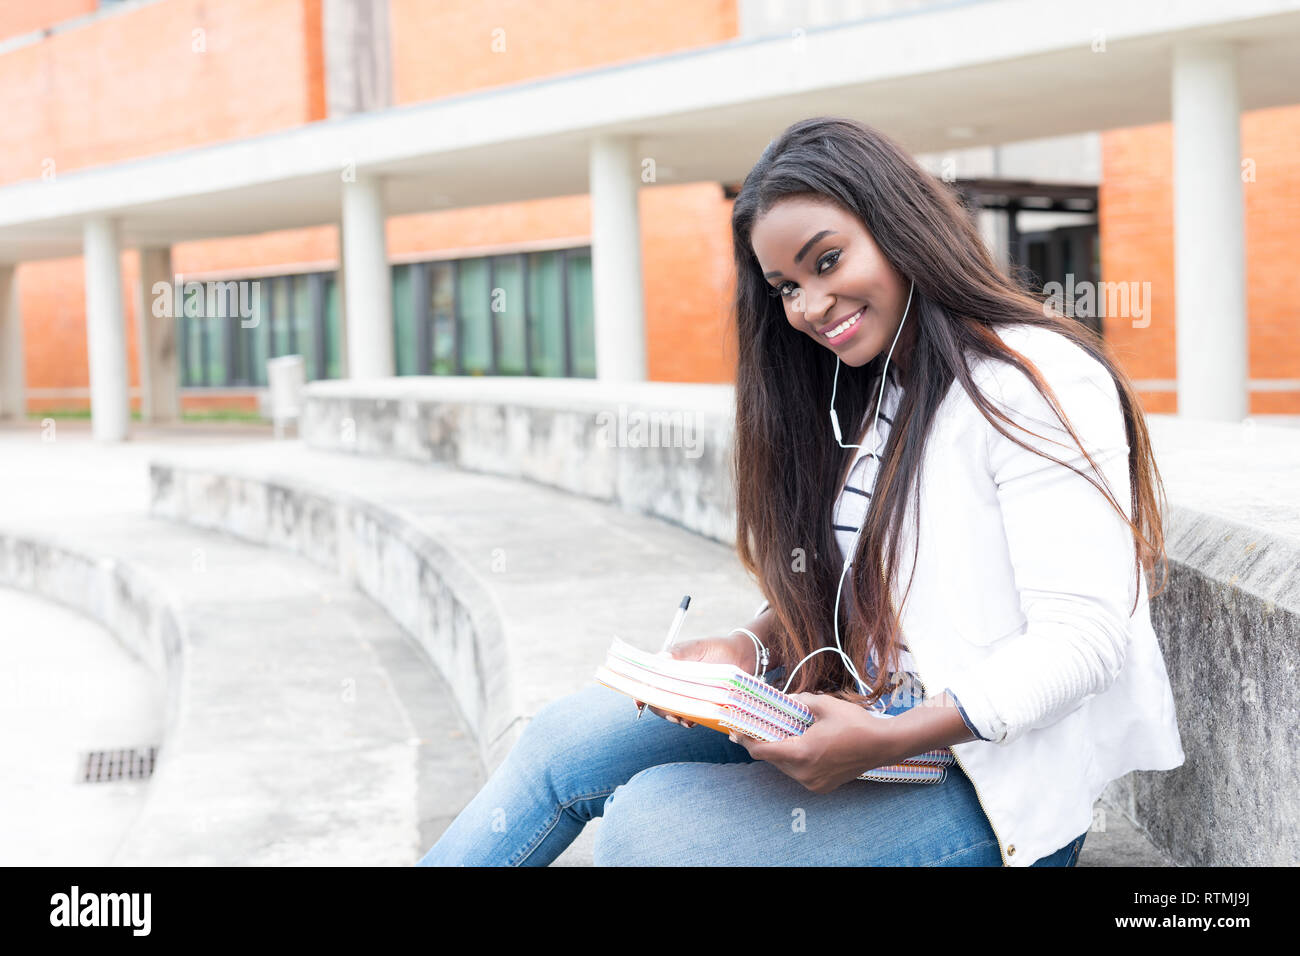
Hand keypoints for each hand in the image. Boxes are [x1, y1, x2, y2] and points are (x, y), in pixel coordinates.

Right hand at [633, 633, 755, 728]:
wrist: (743, 656)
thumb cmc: (717, 647)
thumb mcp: (697, 648)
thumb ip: (679, 654)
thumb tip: (660, 659)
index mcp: (668, 667)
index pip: (648, 682)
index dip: (641, 693)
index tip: (639, 703)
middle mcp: (675, 682)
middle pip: (658, 700)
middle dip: (661, 710)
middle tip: (671, 715)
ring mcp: (688, 694)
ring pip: (672, 710)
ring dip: (674, 718)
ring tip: (684, 721)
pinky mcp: (701, 704)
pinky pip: (689, 716)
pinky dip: (688, 721)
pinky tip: (693, 722)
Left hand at [727, 692, 901, 793]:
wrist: (882, 745)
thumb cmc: (854, 724)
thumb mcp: (824, 704)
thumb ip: (799, 700)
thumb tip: (785, 698)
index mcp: (801, 753)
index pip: (762, 750)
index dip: (746, 740)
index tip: (735, 730)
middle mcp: (804, 773)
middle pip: (773, 759)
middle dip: (763, 743)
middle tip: (754, 727)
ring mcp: (813, 783)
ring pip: (786, 767)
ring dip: (780, 752)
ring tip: (779, 734)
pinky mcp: (822, 786)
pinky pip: (799, 773)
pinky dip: (795, 760)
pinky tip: (799, 745)